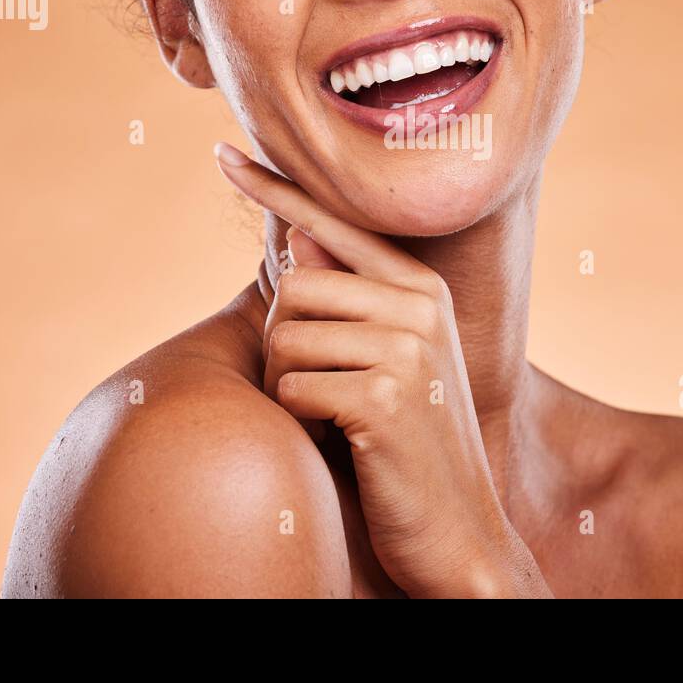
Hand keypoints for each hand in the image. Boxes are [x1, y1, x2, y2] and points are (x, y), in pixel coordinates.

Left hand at [214, 141, 551, 597]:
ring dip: (290, 386)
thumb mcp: (390, 359)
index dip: (273, 188)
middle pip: (294, 286)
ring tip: (334, 416)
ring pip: (286, 338)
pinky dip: (299, 420)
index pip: (333, 222)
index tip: (223, 153)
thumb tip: (298, 237)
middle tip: (316, 387)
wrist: (459, 529)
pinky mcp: (385, 397)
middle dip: (282, 342)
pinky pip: (292, 388)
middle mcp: (419, 305)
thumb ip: (350, 296)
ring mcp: (406, 348)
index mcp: (420, 287)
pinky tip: (341, 440)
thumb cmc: (411, 442)